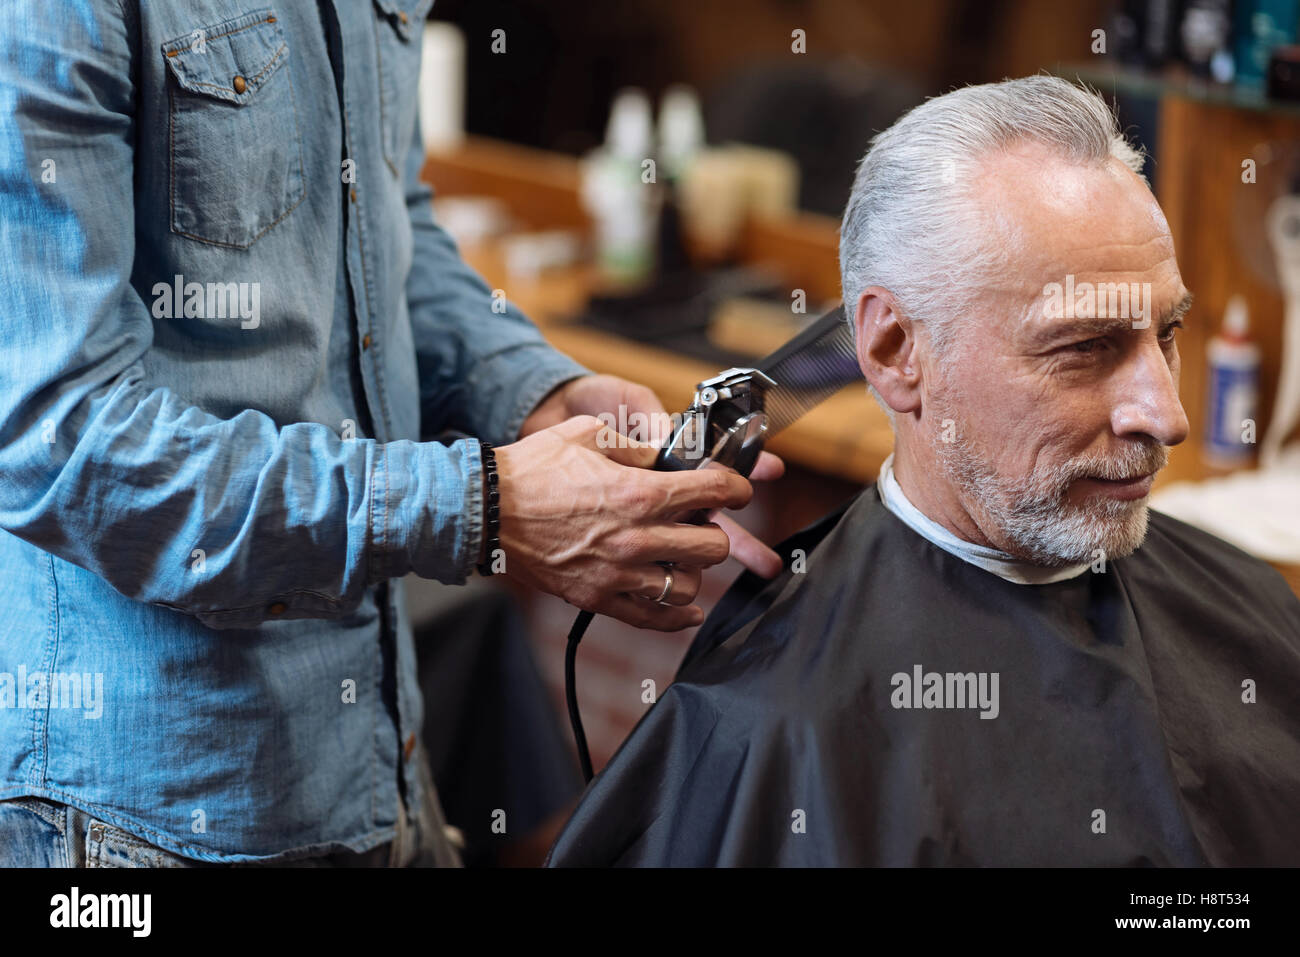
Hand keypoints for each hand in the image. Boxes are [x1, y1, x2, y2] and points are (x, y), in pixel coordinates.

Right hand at [494, 416, 753, 630]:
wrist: (485, 511)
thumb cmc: (532, 468)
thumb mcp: (588, 434)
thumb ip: (636, 445)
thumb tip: (666, 455)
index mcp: (639, 494)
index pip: (714, 493)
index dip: (734, 489)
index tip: (735, 490)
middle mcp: (637, 538)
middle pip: (712, 546)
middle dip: (715, 531)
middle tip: (701, 523)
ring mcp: (619, 574)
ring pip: (689, 585)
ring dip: (692, 570)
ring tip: (679, 557)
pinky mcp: (599, 598)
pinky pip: (654, 618)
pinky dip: (677, 616)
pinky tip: (687, 608)